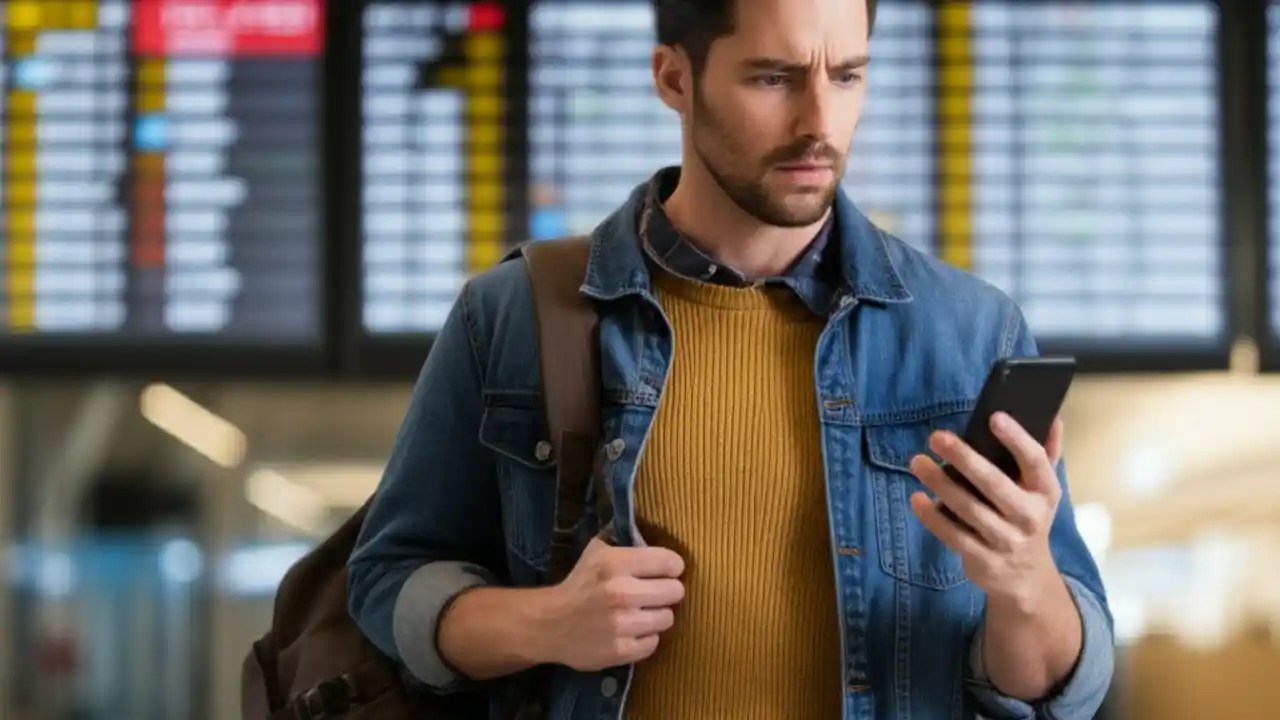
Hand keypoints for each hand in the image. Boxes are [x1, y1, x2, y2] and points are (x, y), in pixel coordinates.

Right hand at [543, 536, 684, 670]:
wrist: (549, 624)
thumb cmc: (579, 584)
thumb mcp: (596, 551)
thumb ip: (623, 540)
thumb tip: (649, 531)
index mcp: (616, 563)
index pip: (670, 562)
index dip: (671, 566)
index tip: (664, 571)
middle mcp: (622, 592)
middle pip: (676, 591)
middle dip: (666, 591)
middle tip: (653, 594)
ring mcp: (623, 625)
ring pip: (668, 618)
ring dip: (656, 615)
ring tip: (641, 613)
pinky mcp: (622, 651)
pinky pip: (654, 642)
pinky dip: (645, 638)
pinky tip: (632, 631)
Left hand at [908, 413, 1065, 610]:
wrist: (1027, 577)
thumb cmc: (1028, 518)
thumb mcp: (1042, 491)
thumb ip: (1046, 454)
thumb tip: (1052, 418)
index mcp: (1045, 493)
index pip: (1035, 461)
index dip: (1017, 439)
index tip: (994, 417)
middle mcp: (1030, 517)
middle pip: (994, 484)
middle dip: (964, 458)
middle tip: (937, 437)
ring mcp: (1006, 541)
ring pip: (969, 509)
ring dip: (940, 483)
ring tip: (918, 462)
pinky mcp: (984, 560)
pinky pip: (954, 536)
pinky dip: (932, 517)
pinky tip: (916, 497)